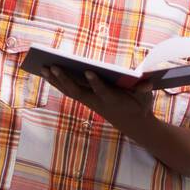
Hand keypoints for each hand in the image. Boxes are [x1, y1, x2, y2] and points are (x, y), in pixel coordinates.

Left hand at [42, 64, 157, 131]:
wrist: (133, 123)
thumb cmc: (140, 105)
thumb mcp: (147, 98)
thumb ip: (145, 90)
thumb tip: (146, 83)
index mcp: (113, 100)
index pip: (103, 92)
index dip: (96, 83)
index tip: (89, 71)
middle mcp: (97, 102)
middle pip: (78, 91)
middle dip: (64, 79)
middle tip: (52, 66)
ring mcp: (89, 101)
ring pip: (69, 90)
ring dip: (55, 80)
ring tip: (42, 66)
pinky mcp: (85, 99)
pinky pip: (68, 90)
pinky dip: (56, 82)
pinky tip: (46, 72)